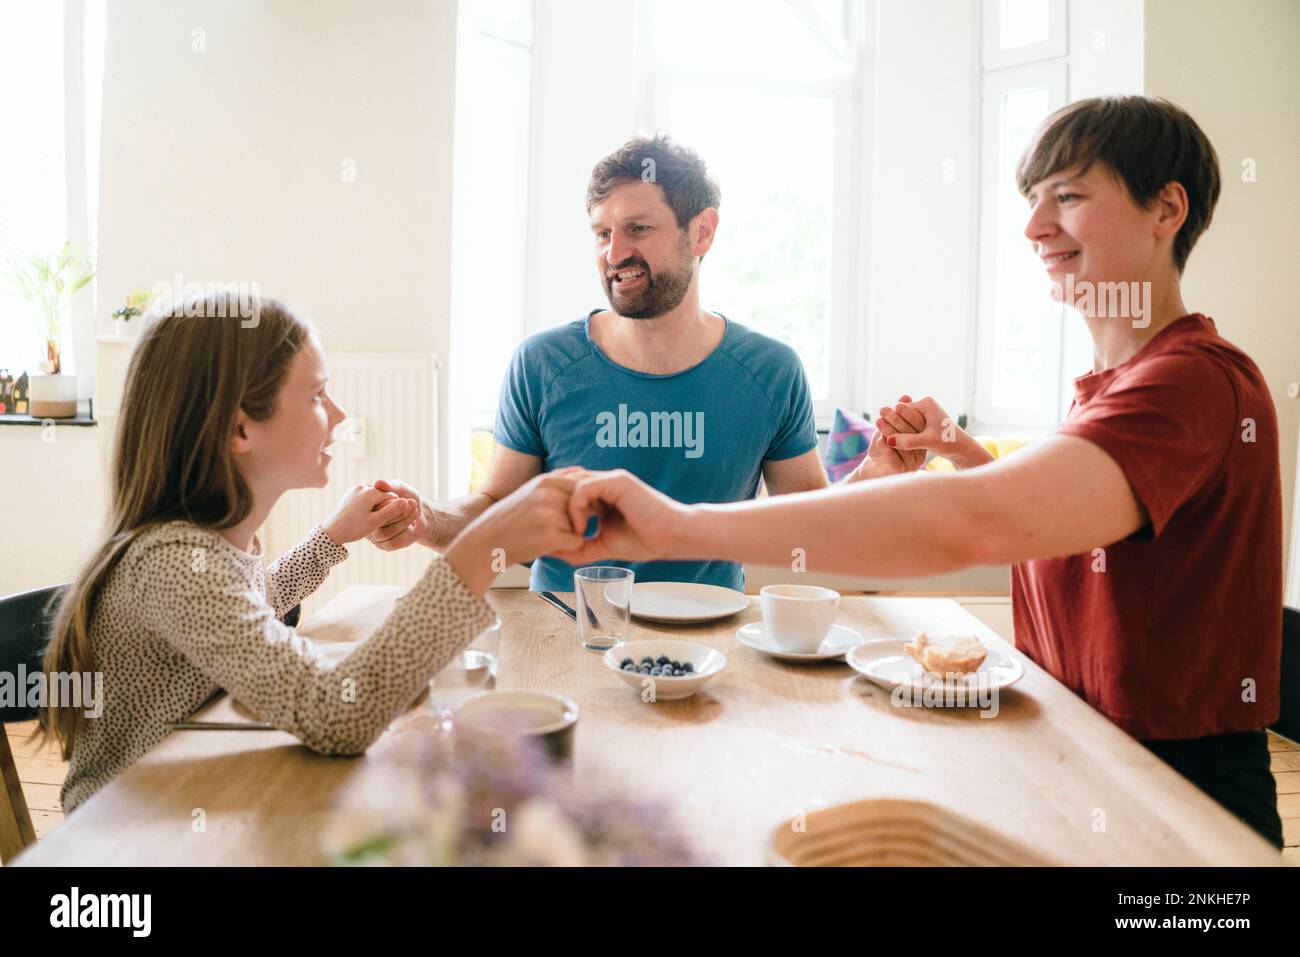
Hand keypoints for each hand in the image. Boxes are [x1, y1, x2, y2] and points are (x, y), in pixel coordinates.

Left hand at [323, 484, 415, 545]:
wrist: (332, 531)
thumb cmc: (354, 528)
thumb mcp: (376, 521)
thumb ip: (392, 511)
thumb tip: (406, 502)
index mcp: (371, 491)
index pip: (392, 497)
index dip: (395, 509)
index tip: (395, 519)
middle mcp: (363, 486)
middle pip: (383, 495)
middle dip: (386, 506)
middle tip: (384, 520)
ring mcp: (355, 489)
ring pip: (374, 496)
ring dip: (378, 506)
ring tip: (376, 519)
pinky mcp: (350, 494)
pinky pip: (365, 497)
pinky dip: (369, 505)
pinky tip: (366, 516)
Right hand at [366, 478, 438, 550]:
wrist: (417, 510)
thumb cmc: (406, 497)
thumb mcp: (401, 488)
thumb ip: (391, 486)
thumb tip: (378, 483)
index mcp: (367, 511)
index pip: (374, 513)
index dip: (389, 507)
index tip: (404, 499)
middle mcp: (368, 526)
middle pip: (381, 528)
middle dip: (400, 516)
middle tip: (413, 503)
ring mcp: (377, 538)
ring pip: (389, 537)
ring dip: (405, 524)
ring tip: (416, 512)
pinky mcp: (388, 545)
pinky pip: (398, 543)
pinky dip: (411, 533)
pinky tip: (418, 522)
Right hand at [444, 471, 588, 594]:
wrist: (486, 542)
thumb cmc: (511, 517)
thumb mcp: (531, 489)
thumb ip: (557, 478)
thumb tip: (582, 469)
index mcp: (546, 481)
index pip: (583, 487)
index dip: (584, 502)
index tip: (575, 514)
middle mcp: (549, 495)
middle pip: (585, 507)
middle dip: (580, 519)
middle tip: (558, 528)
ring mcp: (550, 515)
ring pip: (582, 526)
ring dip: (571, 535)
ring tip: (547, 536)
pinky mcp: (551, 537)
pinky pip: (577, 542)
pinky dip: (568, 548)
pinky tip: (550, 547)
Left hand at [549, 469, 686, 565]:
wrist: (672, 537)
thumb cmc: (646, 540)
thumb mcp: (604, 545)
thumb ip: (582, 547)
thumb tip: (557, 553)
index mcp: (602, 495)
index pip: (568, 494)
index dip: (554, 511)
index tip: (549, 534)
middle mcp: (605, 483)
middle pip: (565, 485)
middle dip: (552, 508)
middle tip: (547, 532)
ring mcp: (611, 480)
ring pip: (571, 485)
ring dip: (564, 511)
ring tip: (569, 534)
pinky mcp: (617, 482)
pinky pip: (584, 489)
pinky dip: (577, 509)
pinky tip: (582, 529)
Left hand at [844, 394, 924, 481]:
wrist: (871, 471)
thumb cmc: (882, 448)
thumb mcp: (889, 428)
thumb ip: (898, 414)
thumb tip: (905, 396)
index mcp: (920, 441)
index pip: (918, 426)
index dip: (907, 414)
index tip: (896, 404)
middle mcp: (919, 454)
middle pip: (912, 435)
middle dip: (897, 420)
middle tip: (884, 409)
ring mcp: (911, 465)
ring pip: (904, 447)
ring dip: (890, 432)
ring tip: (878, 421)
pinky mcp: (901, 474)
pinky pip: (896, 462)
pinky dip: (888, 450)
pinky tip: (880, 440)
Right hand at [880, 395, 993, 468]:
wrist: (961, 449)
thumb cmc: (948, 443)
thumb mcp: (927, 442)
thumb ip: (908, 441)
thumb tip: (887, 440)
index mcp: (926, 402)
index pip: (902, 410)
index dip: (891, 420)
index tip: (879, 427)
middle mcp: (924, 404)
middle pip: (901, 415)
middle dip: (892, 424)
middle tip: (877, 428)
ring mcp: (923, 413)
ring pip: (903, 422)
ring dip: (896, 431)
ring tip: (881, 438)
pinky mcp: (923, 422)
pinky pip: (907, 427)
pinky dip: (901, 434)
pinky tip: (891, 443)